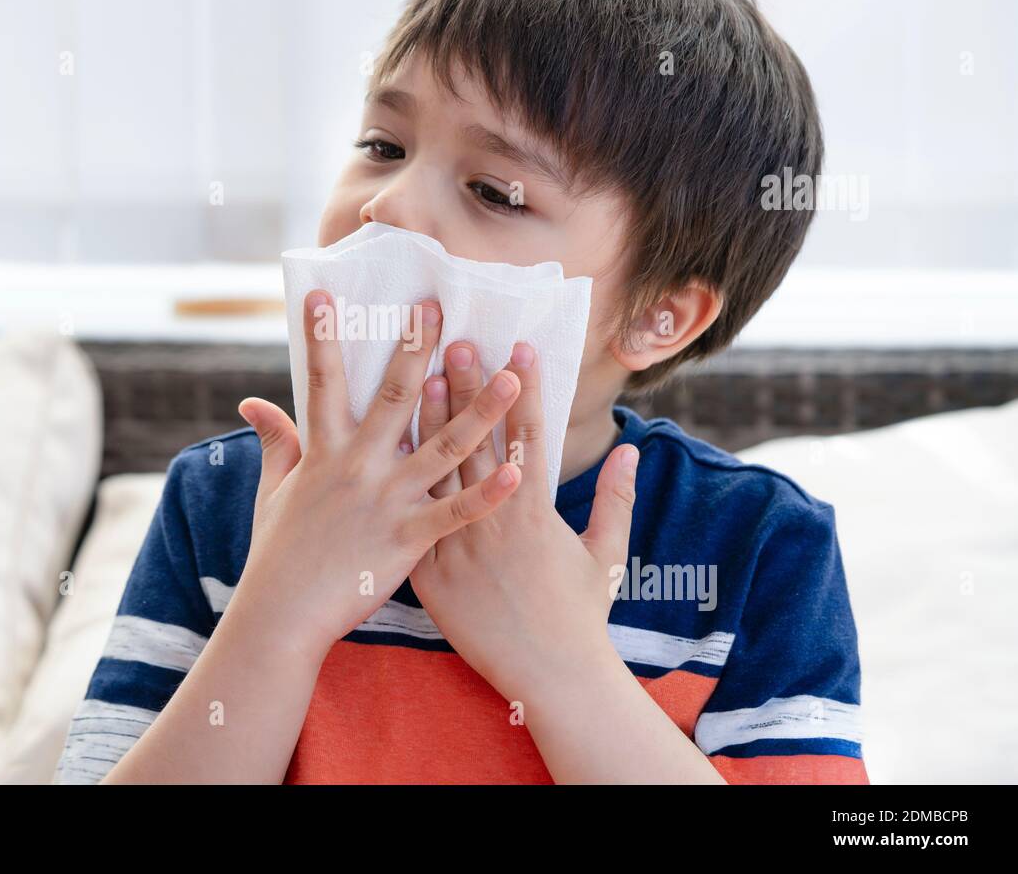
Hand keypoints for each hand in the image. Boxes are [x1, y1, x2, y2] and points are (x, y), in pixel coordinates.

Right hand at [232, 290, 525, 663]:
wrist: (281, 614)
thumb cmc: (277, 553)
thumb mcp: (272, 491)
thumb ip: (275, 441)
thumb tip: (252, 402)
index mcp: (324, 451)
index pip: (322, 381)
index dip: (321, 336)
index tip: (325, 293)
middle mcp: (358, 466)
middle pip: (396, 396)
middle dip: (418, 347)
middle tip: (437, 306)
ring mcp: (386, 501)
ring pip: (444, 446)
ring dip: (482, 409)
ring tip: (515, 375)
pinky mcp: (408, 538)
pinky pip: (456, 511)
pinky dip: (489, 493)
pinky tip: (520, 471)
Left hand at [408, 340, 639, 700]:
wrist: (551, 676)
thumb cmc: (582, 617)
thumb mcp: (608, 554)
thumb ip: (618, 498)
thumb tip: (632, 449)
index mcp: (535, 510)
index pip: (530, 434)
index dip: (524, 387)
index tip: (518, 347)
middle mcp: (494, 518)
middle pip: (478, 440)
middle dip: (468, 387)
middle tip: (456, 342)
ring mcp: (458, 544)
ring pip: (438, 471)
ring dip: (429, 423)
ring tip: (420, 377)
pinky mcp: (431, 572)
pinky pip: (410, 521)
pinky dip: (398, 486)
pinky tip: (386, 454)